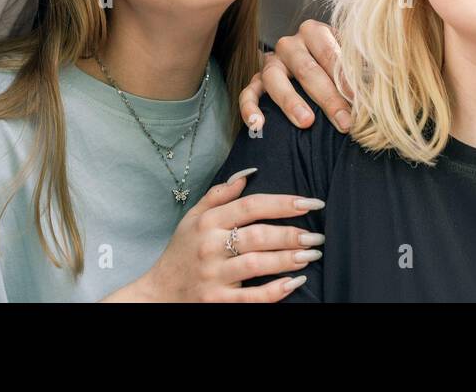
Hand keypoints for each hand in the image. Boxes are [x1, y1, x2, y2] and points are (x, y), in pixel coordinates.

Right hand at [107, 169, 323, 301]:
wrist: (158, 293)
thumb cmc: (182, 252)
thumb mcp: (193, 218)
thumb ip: (219, 195)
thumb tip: (248, 174)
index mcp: (207, 222)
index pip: (251, 206)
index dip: (283, 203)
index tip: (310, 202)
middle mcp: (210, 246)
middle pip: (258, 235)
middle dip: (292, 234)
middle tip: (318, 235)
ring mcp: (214, 275)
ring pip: (258, 264)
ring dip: (289, 259)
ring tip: (312, 254)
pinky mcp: (217, 301)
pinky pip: (252, 297)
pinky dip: (276, 290)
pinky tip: (294, 282)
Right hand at [239, 20, 352, 133]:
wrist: (311, 66)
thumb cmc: (336, 67)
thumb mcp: (351, 58)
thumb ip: (362, 68)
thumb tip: (384, 87)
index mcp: (315, 32)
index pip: (329, 53)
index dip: (344, 78)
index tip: (359, 101)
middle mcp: (290, 44)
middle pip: (306, 68)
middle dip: (327, 97)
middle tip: (344, 122)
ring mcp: (271, 62)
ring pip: (274, 78)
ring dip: (290, 101)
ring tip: (306, 122)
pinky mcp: (256, 80)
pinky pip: (248, 93)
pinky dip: (249, 109)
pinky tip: (258, 126)